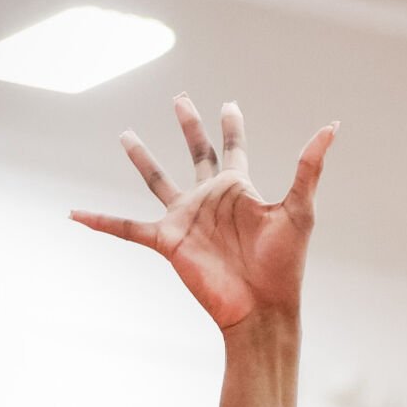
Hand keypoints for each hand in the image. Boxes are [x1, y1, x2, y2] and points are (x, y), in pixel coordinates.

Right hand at [72, 97, 337, 331]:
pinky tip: (74, 214)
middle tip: (179, 98)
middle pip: (196, 153)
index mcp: (240, 189)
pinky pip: (127, 229)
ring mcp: (187, 219)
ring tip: (125, 135)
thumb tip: (332, 126)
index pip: (233, 147)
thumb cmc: (284, 264)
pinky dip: (100, 222)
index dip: (231, 125)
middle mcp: (211, 200)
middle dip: (189, 125)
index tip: (228, 104)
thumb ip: (309, 166)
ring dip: (142, 159)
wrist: (262, 308)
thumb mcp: (299, 209)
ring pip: (158, 181)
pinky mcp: (167, 242)